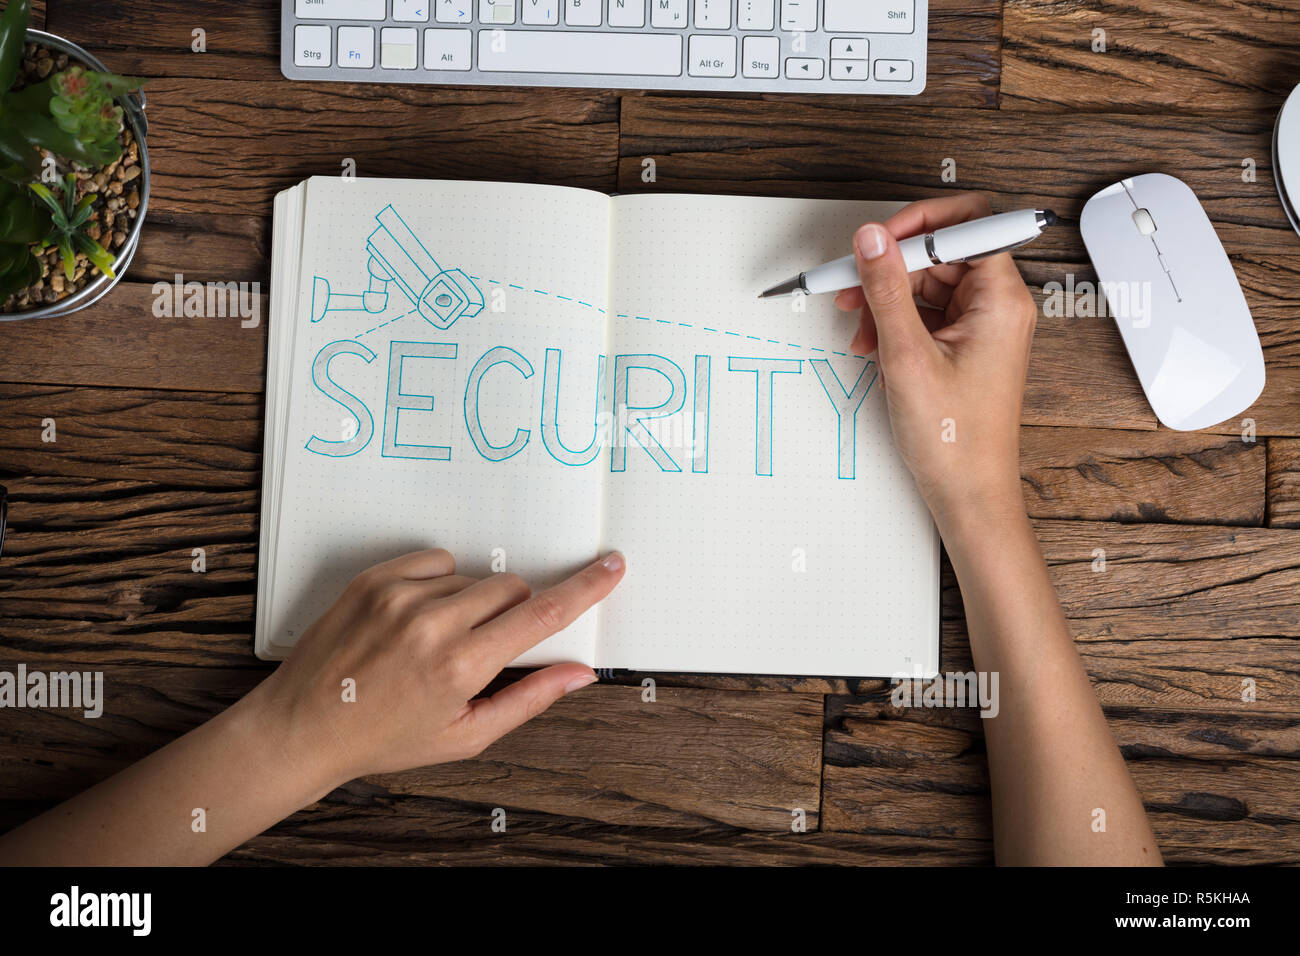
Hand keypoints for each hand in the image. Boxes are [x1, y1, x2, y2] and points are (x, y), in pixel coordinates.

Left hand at [250, 549, 624, 788]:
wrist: (303, 726)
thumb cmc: (382, 738)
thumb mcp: (465, 735)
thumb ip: (529, 699)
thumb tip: (578, 674)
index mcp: (463, 666)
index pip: (543, 614)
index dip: (586, 588)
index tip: (610, 567)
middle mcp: (434, 624)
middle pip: (512, 588)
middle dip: (513, 612)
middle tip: (483, 647)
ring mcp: (401, 596)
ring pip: (474, 576)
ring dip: (471, 602)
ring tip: (434, 642)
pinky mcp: (376, 578)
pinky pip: (436, 560)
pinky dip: (438, 584)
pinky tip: (416, 618)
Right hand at [835, 193, 1036, 527]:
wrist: (968, 494)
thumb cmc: (955, 440)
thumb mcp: (907, 356)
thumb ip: (886, 289)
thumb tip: (872, 238)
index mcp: (1001, 299)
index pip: (968, 222)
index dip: (919, 223)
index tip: (879, 240)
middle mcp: (997, 306)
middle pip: (940, 253)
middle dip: (891, 267)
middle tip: (852, 286)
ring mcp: (980, 326)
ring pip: (926, 284)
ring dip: (886, 300)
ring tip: (860, 329)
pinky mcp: (962, 347)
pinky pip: (924, 314)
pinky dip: (893, 324)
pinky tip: (872, 347)